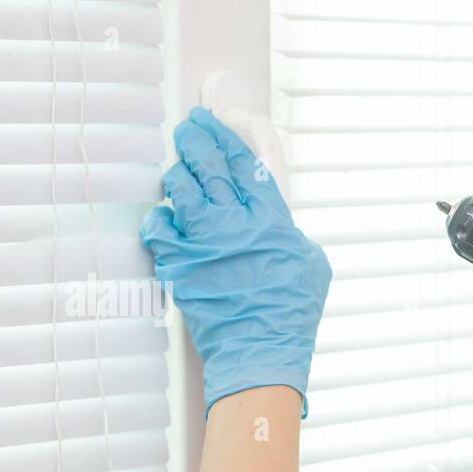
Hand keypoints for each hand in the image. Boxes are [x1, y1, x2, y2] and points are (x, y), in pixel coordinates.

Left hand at [140, 107, 331, 415]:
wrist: (260, 350)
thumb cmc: (291, 314)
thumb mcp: (313, 266)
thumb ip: (294, 235)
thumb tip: (282, 226)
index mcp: (272, 218)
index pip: (248, 159)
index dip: (231, 134)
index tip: (219, 121)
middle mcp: (236, 221)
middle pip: (210, 163)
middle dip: (197, 139)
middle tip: (190, 128)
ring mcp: (204, 241)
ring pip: (180, 187)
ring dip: (177, 173)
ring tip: (178, 168)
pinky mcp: (180, 263)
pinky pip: (159, 226)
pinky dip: (159, 218)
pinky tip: (163, 217)